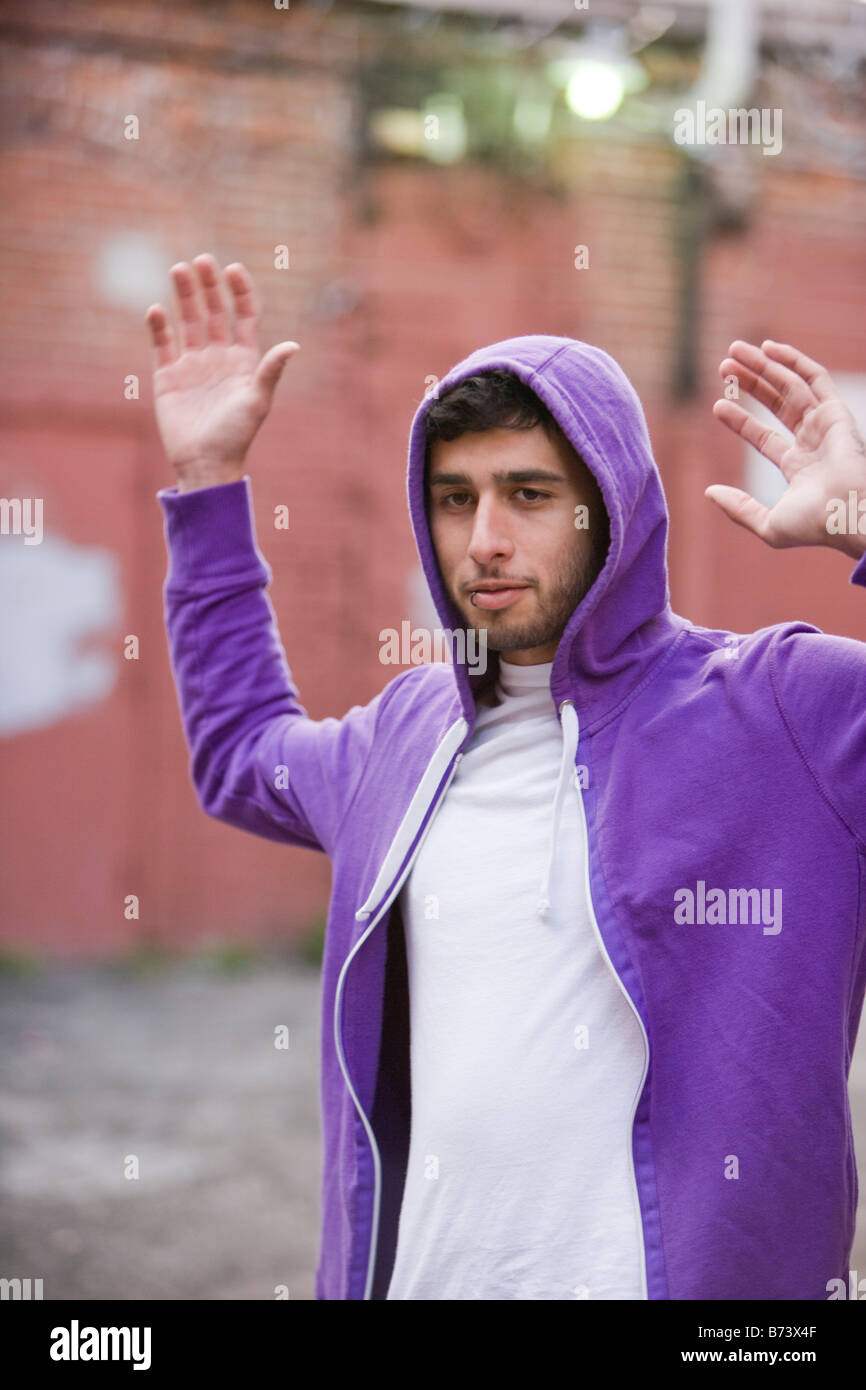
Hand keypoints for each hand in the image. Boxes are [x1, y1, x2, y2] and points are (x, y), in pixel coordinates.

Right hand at [145, 255, 299, 486]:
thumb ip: (270, 371)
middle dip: (209, 285)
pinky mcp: (168, 376)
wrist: (205, 464)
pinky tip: (156, 309)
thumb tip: (293, 344)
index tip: (233, 268)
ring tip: (178, 270)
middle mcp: (218, 357)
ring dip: (183, 296)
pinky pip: (162, 344)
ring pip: (188, 321)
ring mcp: (192, 365)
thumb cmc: (236, 436)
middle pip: (214, 312)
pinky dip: (159, 326)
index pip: (244, 316)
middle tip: (201, 260)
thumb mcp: (257, 402)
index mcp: (244, 361)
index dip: (240, 291)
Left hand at [707, 339, 865, 559]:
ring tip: (734, 352)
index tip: (717, 405)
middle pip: (776, 404)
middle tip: (723, 367)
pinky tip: (768, 348)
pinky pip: (814, 377)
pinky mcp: (836, 411)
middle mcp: (813, 442)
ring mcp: (825, 425)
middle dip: (750, 384)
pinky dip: (793, 360)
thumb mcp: (768, 524)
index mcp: (799, 467)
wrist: (848, 514)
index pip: (764, 437)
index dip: (741, 420)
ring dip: (763, 367)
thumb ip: (738, 508)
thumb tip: (709, 492)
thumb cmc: (814, 525)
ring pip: (791, 386)